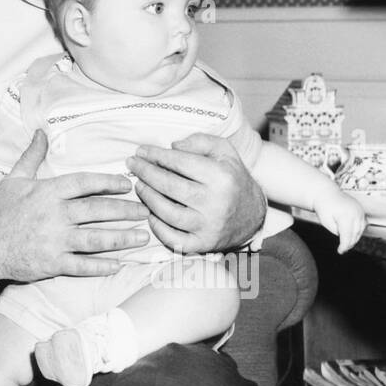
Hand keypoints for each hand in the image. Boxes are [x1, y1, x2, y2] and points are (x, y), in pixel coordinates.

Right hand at [0, 131, 147, 282]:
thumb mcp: (14, 179)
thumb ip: (32, 156)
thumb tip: (42, 132)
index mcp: (47, 192)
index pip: (85, 183)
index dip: (109, 182)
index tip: (127, 185)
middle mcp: (54, 215)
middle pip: (97, 211)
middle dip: (125, 210)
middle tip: (146, 211)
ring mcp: (54, 241)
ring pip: (96, 239)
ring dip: (122, 238)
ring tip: (143, 236)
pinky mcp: (51, 264)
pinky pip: (82, 266)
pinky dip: (102, 265)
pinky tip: (119, 264)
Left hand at [128, 133, 266, 254]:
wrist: (252, 214)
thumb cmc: (231, 178)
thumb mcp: (224, 151)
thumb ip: (199, 141)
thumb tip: (171, 147)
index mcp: (221, 177)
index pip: (180, 162)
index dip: (156, 155)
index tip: (141, 151)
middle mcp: (216, 203)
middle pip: (169, 186)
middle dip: (146, 173)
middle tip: (132, 165)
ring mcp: (209, 226)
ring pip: (167, 212)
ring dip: (147, 197)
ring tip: (139, 185)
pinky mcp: (203, 244)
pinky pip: (172, 239)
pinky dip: (157, 227)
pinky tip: (150, 213)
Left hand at [317, 189, 366, 252]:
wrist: (326, 193)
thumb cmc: (324, 206)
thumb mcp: (326, 222)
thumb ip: (336, 231)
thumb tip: (345, 238)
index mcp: (345, 215)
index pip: (348, 235)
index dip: (344, 246)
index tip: (340, 251)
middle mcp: (355, 213)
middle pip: (355, 234)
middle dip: (349, 243)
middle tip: (342, 249)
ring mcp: (360, 210)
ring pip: (360, 230)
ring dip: (354, 238)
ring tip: (345, 243)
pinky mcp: (361, 210)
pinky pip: (362, 224)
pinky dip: (357, 230)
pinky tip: (351, 234)